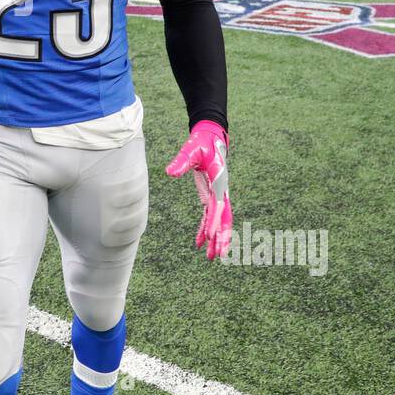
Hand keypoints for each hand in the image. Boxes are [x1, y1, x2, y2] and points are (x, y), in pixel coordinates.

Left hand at [166, 120, 230, 259]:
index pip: (218, 206)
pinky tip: (199, 242)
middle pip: (225, 218)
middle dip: (223, 238)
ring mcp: (217, 194)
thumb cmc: (201, 142)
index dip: (215, 222)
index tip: (210, 236)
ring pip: (219, 221)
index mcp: (219, 181)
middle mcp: (221, 190)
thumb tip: (169, 172)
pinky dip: (205, 229)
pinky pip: (209, 216)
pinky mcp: (210, 195)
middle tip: (219, 256)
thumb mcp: (190, 150)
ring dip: (216, 239)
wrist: (210, 137)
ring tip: (212, 257)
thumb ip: (181, 161)